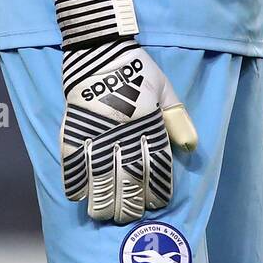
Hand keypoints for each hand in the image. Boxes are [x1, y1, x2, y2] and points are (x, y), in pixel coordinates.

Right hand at [52, 0, 197, 222]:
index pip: (156, 168)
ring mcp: (96, 130)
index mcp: (149, 122)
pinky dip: (74, 182)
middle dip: (129, 205)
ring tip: (104, 215)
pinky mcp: (73, 126)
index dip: (156, 192)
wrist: (99, 46)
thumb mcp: (164, 88)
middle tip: (128, 216)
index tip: (155, 205)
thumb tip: (190, 148)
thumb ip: (177, 119)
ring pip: (100, 178)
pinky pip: (72, 162)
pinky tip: (79, 196)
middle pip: (128, 180)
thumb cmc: (137, 68)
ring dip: (102, 202)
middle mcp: (124, 130)